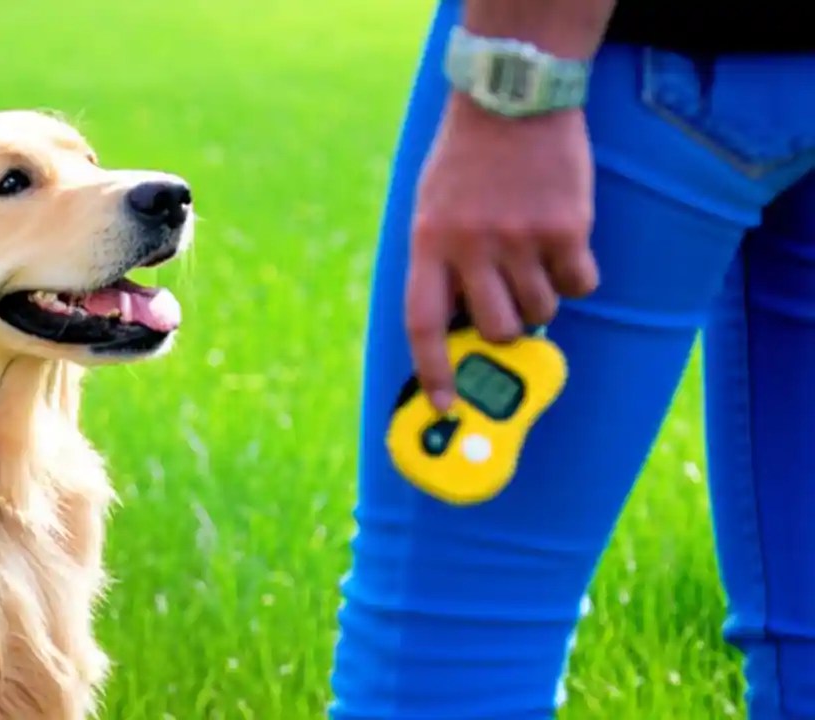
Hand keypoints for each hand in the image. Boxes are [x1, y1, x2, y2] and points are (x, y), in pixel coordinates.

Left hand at [405, 93, 599, 410]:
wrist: (514, 97)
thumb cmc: (468, 159)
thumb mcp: (433, 207)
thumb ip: (443, 262)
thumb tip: (463, 327)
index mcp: (428, 243)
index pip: (423, 324)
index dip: (434, 372)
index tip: (446, 405)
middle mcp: (471, 246)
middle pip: (496, 328)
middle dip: (507, 327)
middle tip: (512, 299)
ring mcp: (519, 238)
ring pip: (542, 310)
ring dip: (543, 294)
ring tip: (534, 251)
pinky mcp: (566, 228)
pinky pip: (580, 284)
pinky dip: (577, 274)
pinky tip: (565, 239)